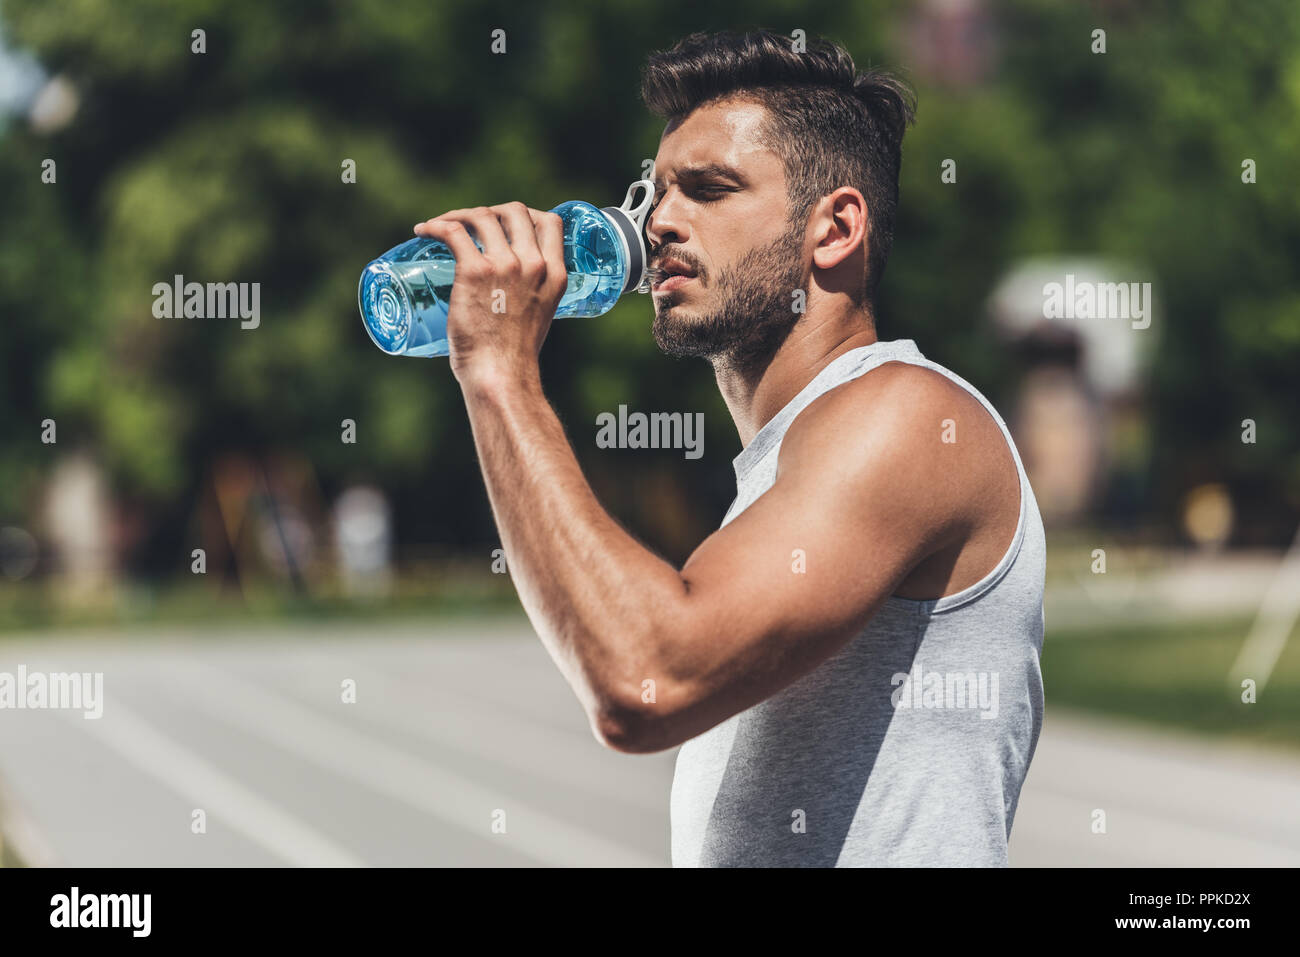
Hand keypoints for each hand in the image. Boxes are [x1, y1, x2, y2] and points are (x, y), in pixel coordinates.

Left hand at [414, 203, 566, 384]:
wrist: (501, 376)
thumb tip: (505, 293)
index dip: (528, 214)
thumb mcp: (539, 317)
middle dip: (491, 211)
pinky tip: (424, 230)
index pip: (550, 222)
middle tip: (471, 226)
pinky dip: (435, 225)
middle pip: (514, 211)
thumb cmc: (514, 357)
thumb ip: (531, 297)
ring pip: (481, 216)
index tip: (508, 223)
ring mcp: (504, 265)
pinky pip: (452, 231)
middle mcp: (533, 264)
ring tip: (442, 226)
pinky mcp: (474, 270)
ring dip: (459, 215)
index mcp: (555, 275)